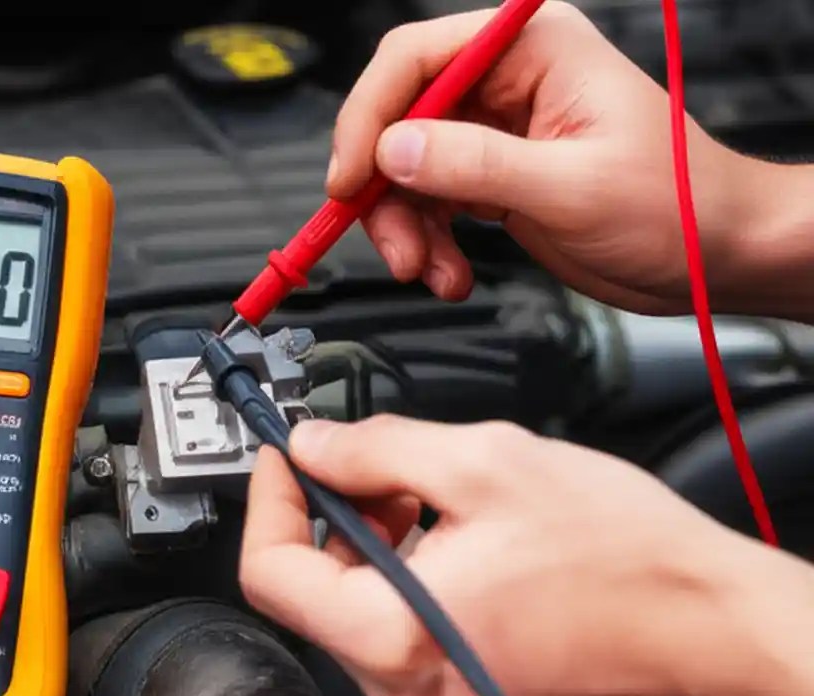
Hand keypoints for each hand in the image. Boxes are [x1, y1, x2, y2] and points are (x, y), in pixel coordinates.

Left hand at [240, 416, 813, 695]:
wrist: (717, 626)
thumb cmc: (626, 561)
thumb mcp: (486, 463)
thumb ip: (377, 449)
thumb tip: (314, 444)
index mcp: (396, 637)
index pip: (269, 572)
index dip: (270, 500)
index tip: (286, 458)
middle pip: (317, 594)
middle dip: (334, 519)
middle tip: (377, 472)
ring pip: (362, 617)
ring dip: (375, 550)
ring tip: (432, 504)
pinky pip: (407, 645)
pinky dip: (411, 589)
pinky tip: (458, 549)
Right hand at [330, 2, 774, 314]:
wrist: (717, 256)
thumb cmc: (679, 206)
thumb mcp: (570, 187)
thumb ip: (475, 165)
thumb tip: (394, 150)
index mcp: (531, 50)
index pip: (415, 59)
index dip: (369, 116)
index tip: (350, 179)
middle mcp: (507, 81)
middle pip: (398, 117)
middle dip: (383, 187)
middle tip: (389, 242)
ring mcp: (496, 130)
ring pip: (404, 168)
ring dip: (404, 227)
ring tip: (430, 271)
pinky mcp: (492, 174)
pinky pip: (429, 201)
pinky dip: (428, 243)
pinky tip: (450, 273)